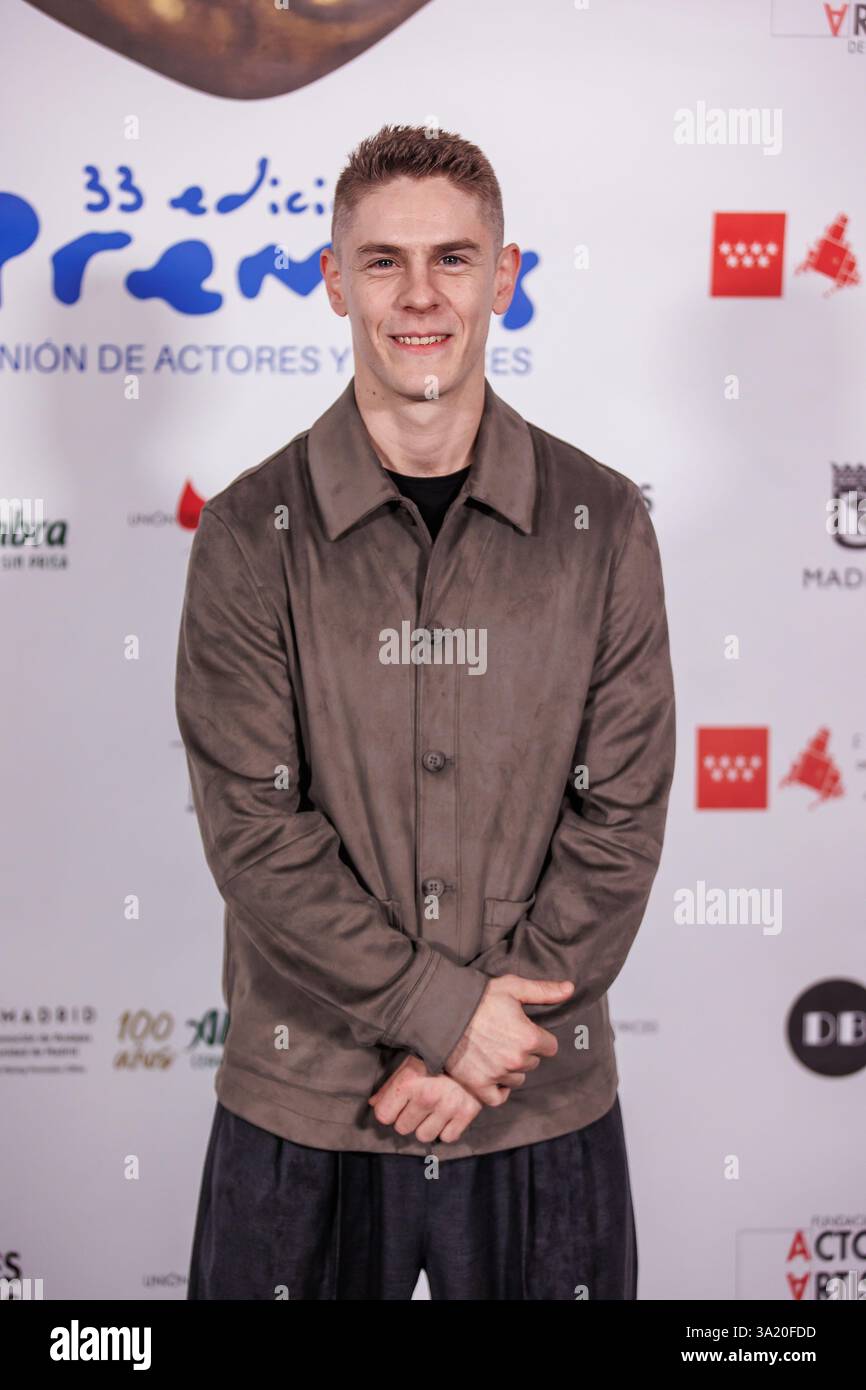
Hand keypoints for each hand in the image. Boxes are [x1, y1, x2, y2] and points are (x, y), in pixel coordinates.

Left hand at [368, 1054, 486, 1144]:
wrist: (474, 1049)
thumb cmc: (436, 1056)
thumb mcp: (409, 1064)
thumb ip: (389, 1086)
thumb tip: (373, 1104)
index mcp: (409, 1082)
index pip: (384, 1116)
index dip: (389, 1110)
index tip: (397, 1103)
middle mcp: (427, 1096)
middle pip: (402, 1128)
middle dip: (408, 1118)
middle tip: (418, 1104)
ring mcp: (448, 1107)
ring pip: (423, 1136)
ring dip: (426, 1126)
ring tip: (433, 1110)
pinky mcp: (466, 1114)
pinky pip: (447, 1137)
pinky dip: (447, 1129)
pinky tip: (448, 1113)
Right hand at [444, 974, 574, 1104]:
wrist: (442, 1011)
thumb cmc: (479, 997)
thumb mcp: (513, 987)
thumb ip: (544, 991)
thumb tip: (570, 989)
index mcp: (530, 1037)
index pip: (550, 1047)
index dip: (538, 1037)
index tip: (523, 1029)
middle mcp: (517, 1059)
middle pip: (533, 1062)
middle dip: (524, 1052)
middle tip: (504, 1038)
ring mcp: (498, 1075)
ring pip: (517, 1078)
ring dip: (510, 1069)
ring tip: (494, 1052)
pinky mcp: (479, 1086)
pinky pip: (498, 1097)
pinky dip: (498, 1090)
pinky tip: (493, 1077)